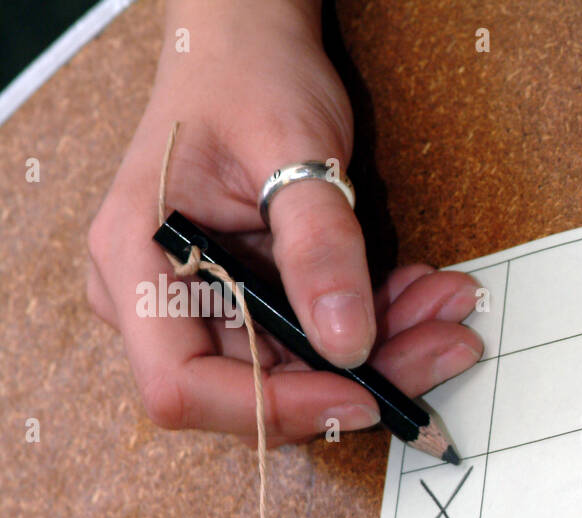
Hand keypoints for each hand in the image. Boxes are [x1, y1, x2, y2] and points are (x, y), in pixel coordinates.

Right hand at [87, 0, 482, 445]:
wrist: (248, 45)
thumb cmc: (247, 77)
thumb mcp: (291, 149)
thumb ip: (318, 246)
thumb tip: (348, 344)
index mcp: (134, 265)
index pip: (184, 387)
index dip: (275, 408)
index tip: (362, 394)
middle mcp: (158, 301)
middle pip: (256, 389)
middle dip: (358, 376)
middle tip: (444, 342)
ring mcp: (203, 308)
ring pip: (299, 372)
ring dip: (385, 350)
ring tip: (446, 308)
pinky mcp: (248, 304)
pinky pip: (315, 340)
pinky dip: (376, 323)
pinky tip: (422, 295)